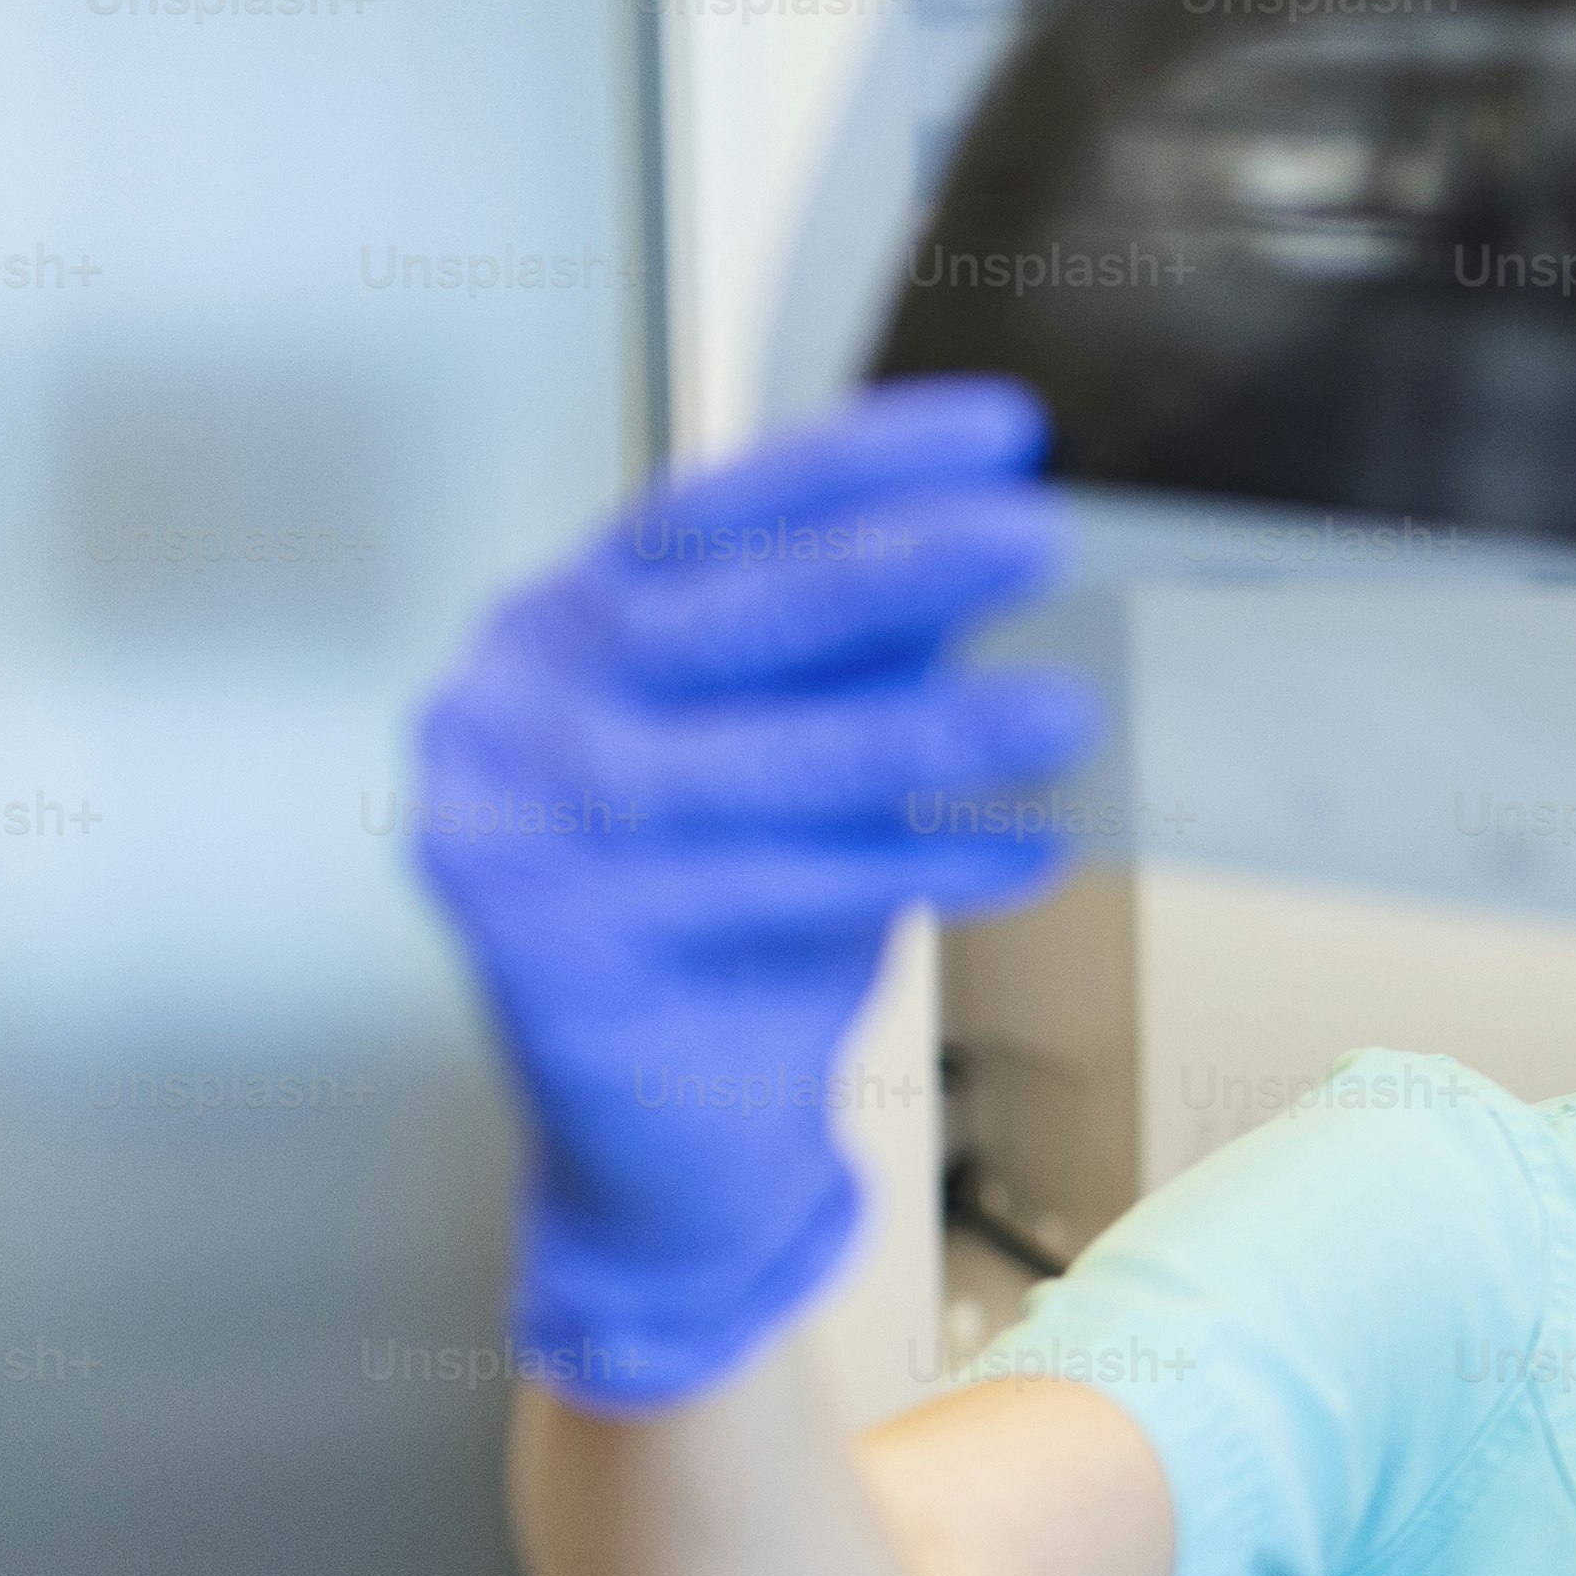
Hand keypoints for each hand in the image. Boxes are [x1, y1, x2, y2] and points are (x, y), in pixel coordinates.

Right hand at [413, 381, 1088, 1410]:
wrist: (666, 1144)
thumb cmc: (745, 921)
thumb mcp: (810, 762)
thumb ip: (867, 666)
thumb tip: (1018, 555)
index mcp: (566, 622)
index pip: (713, 508)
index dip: (856, 462)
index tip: (1001, 430)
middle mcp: (508, 701)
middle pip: (729, 617)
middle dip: (897, 572)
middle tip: (1037, 540)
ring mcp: (506, 822)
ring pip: (760, 760)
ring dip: (931, 735)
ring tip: (1069, 711)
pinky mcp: (543, 944)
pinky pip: (763, 888)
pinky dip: (909, 870)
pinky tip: (1028, 853)